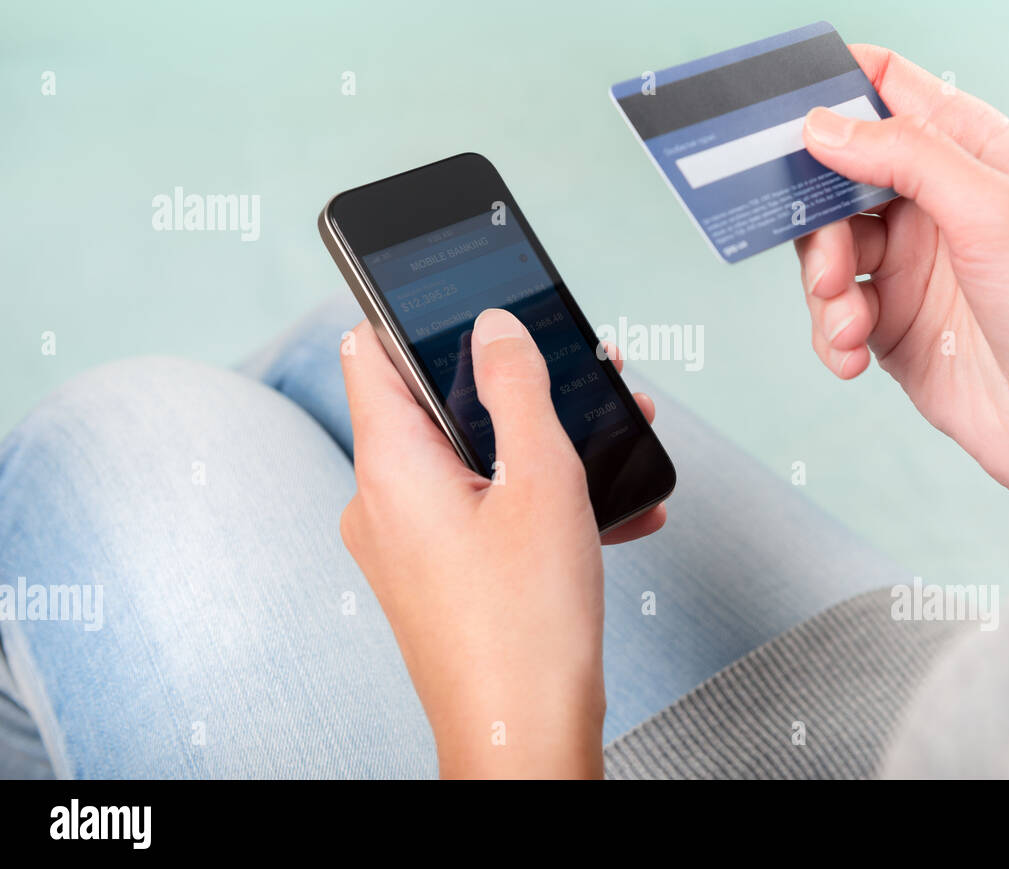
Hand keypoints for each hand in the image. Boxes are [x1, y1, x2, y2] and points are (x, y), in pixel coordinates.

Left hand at [338, 310, 664, 777]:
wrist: (524, 741)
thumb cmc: (528, 623)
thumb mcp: (542, 480)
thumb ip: (518, 387)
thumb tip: (495, 326)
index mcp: (391, 465)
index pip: (368, 351)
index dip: (411, 314)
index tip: (460, 296)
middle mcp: (383, 501)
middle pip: (434, 404)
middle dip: (511, 385)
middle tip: (578, 377)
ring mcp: (407, 544)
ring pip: (470, 460)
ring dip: (539, 444)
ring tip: (612, 442)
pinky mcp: (436, 576)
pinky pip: (481, 512)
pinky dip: (535, 499)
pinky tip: (610, 511)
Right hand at [798, 46, 1008, 533]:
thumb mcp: (991, 209)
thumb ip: (906, 155)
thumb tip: (824, 125)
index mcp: (969, 150)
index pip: (886, 87)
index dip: (833, 88)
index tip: (782, 114)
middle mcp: (934, 201)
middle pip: (835, 175)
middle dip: (816, 218)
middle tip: (831, 261)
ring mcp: (910, 264)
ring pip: (825, 248)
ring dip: (824, 286)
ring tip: (850, 322)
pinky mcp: (891, 323)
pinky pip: (832, 311)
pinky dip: (831, 332)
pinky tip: (854, 355)